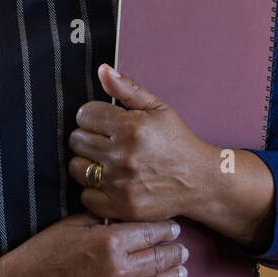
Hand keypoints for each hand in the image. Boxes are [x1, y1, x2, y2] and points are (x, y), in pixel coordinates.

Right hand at [1, 212, 187, 276]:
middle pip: (159, 258)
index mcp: (110, 241)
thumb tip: (125, 215)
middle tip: (183, 249)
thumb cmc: (41, 254)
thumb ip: (103, 220)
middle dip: (175, 252)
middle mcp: (118, 270)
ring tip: (182, 270)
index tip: (174, 228)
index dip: (167, 229)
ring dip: (173, 276)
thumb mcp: (72, 225)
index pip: (151, 233)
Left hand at [67, 64, 216, 222]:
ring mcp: (121, 183)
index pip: (84, 114)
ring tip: (106, 161)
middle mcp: (123, 154)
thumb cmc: (177, 141)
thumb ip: (127, 89)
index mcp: (131, 126)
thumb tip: (103, 70)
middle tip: (106, 141)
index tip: (105, 122)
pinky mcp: (121, 207)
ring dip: (87, 163)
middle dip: (88, 137)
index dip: (93, 116)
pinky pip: (85, 195)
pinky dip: (93, 190)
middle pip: (76, 140)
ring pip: (76, 167)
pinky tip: (110, 182)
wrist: (201, 180)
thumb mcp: (158, 108)